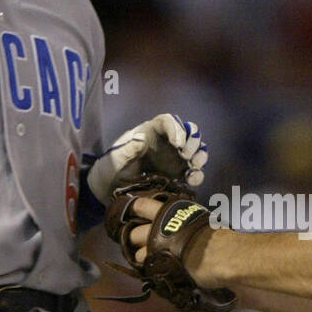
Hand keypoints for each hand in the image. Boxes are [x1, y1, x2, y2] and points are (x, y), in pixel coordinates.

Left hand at [87, 113, 206, 201]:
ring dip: (200, 156)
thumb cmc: (110, 168)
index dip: (177, 128)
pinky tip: (191, 180)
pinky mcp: (179, 174)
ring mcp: (175, 158)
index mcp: (150, 131)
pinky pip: (195, 171)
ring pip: (197, 149)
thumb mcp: (115, 157)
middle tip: (185, 156)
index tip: (177, 144)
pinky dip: (198, 174)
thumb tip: (142, 139)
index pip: (168, 121)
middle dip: (192, 141)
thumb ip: (128, 148)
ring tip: (193, 167)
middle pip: (189, 131)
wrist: (111, 190)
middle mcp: (166, 141)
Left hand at [125, 196, 211, 277]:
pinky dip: (152, 268)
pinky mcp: (158, 263)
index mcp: (167, 211)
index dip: (134, 209)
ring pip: (137, 253)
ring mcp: (155, 245)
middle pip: (134, 232)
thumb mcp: (197, 218)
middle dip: (135, 239)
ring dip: (143, 257)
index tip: (131, 212)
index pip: (142, 205)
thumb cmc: (214, 235)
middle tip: (141, 244)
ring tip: (155, 259)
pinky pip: (147, 266)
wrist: (219, 253)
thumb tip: (181, 223)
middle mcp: (157, 226)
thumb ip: (183, 220)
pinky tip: (162, 267)